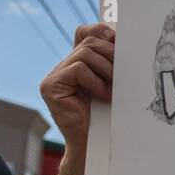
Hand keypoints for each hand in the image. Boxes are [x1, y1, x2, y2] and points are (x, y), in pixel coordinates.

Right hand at [39, 23, 114, 174]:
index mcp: (75, 62)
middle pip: (88, 41)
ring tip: (113, 87)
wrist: (92, 143)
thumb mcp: (111, 81)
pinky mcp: (50, 86)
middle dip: (111, 53)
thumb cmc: (105, 114)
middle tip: (123, 71)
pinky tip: (102, 95)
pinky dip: (94, 81)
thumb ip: (111, 61)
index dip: (101, 31)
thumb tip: (124, 38)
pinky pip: (77, 69)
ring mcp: (53, 76)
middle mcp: (62, 66)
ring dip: (106, 69)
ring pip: (85, 53)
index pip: (84, 32)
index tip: (118, 40)